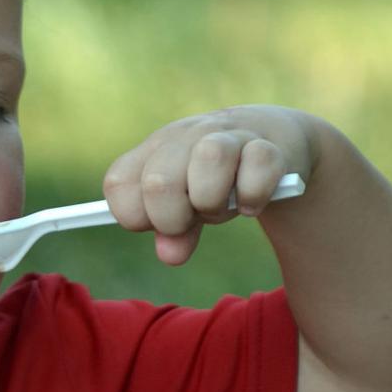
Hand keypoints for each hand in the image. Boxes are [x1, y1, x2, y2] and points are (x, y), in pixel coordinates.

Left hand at [101, 106, 316, 265]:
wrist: (271, 142)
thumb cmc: (215, 181)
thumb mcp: (188, 208)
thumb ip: (174, 233)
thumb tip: (170, 256)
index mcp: (153, 151)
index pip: (119, 184)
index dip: (135, 217)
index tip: (156, 222)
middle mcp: (185, 136)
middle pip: (158, 182)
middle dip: (172, 219)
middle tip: (192, 219)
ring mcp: (227, 135)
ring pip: (209, 158)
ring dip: (212, 202)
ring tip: (221, 207)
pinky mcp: (268, 144)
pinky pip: (258, 169)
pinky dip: (253, 196)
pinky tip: (251, 203)